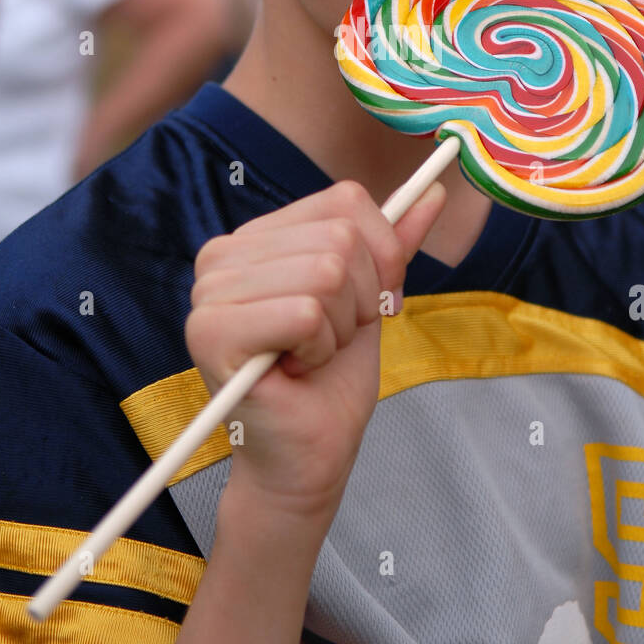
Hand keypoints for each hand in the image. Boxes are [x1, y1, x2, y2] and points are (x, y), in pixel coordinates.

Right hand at [189, 178, 446, 518]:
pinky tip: (294, 371)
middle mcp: (222, 254)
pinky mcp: (210, 331)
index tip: (367, 303)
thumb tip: (434, 189)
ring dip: (340, 328)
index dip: (381, 255)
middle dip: (362, 299)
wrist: (310, 453)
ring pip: (328, 273)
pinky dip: (320, 349)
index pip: (346, 201)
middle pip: (341, 238)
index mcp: (256, 236)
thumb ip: (392, 244)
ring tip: (311, 355)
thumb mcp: (371, 298)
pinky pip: (306, 313)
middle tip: (331, 338)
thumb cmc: (332, 380)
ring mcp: (209, 291)